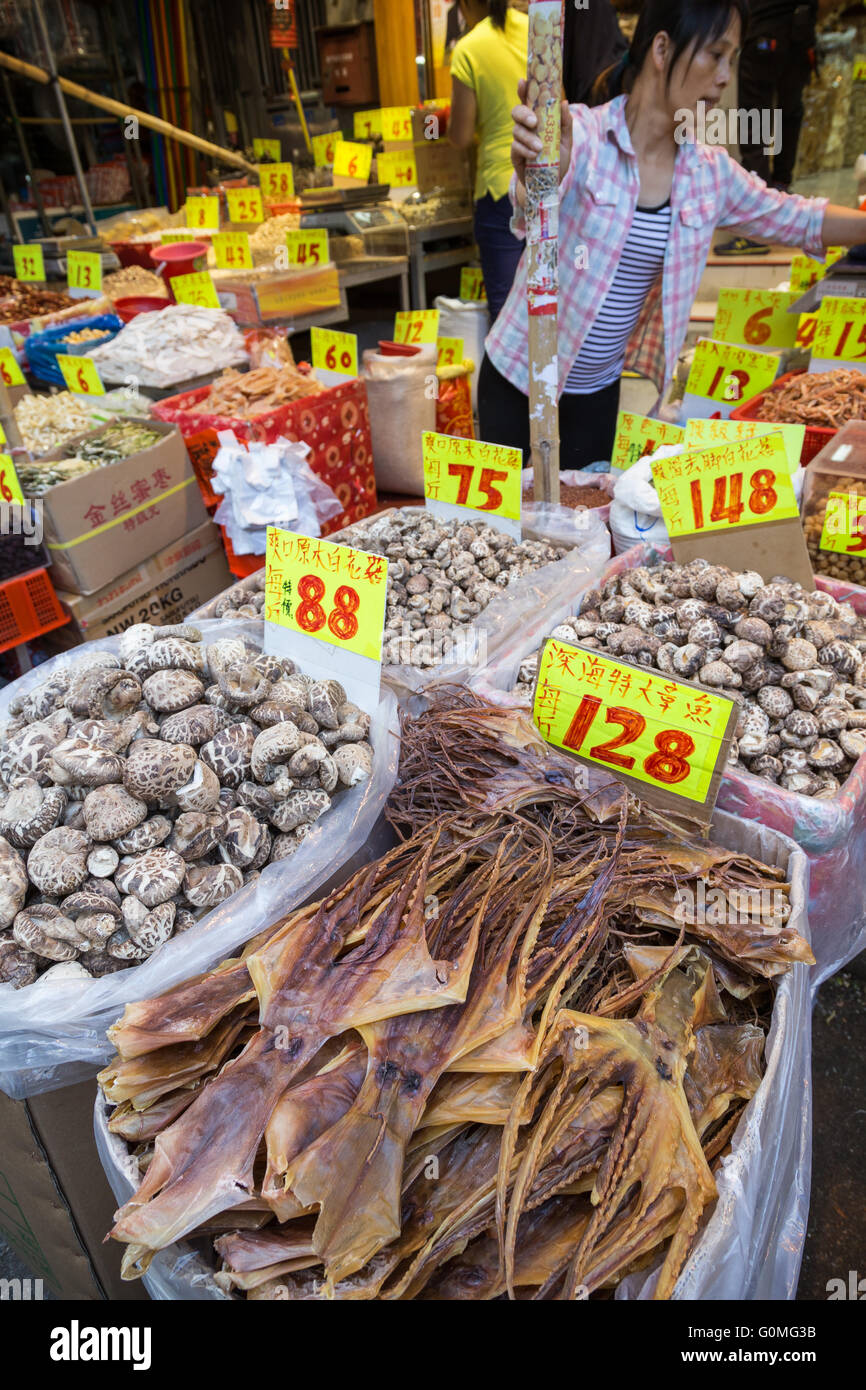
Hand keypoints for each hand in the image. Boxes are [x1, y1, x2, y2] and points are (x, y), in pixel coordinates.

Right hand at [511, 80, 572, 198]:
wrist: (550, 184)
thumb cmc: (557, 160)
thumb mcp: (566, 141)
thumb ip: (565, 123)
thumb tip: (564, 102)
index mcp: (537, 120)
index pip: (528, 101)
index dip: (524, 90)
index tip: (523, 81)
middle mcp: (526, 128)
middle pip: (517, 112)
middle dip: (523, 114)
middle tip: (534, 121)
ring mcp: (519, 141)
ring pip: (517, 131)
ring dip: (528, 138)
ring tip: (539, 148)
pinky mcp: (515, 156)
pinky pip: (516, 148)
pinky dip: (525, 150)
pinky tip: (534, 155)